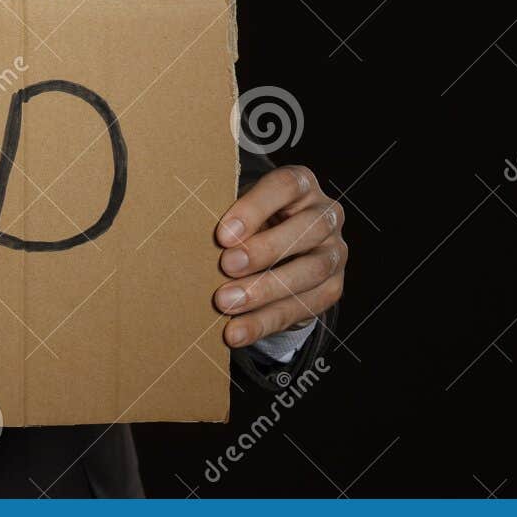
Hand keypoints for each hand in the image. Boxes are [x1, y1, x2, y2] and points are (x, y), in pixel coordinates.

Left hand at [212, 164, 345, 347]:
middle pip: (306, 229)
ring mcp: (335, 251)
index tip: (222, 234)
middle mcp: (326, 214)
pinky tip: (236, 331)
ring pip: (312, 270)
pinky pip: (305, 307)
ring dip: (266, 289)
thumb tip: (182, 236)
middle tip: (226, 267)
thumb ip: (226, 219)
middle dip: (264, 250)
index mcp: (301, 185)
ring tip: (226, 303)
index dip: (255, 209)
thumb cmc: (249, 222)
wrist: (278, 252)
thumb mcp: (240, 210)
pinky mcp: (333, 287)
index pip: (286, 186)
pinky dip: (266, 321)